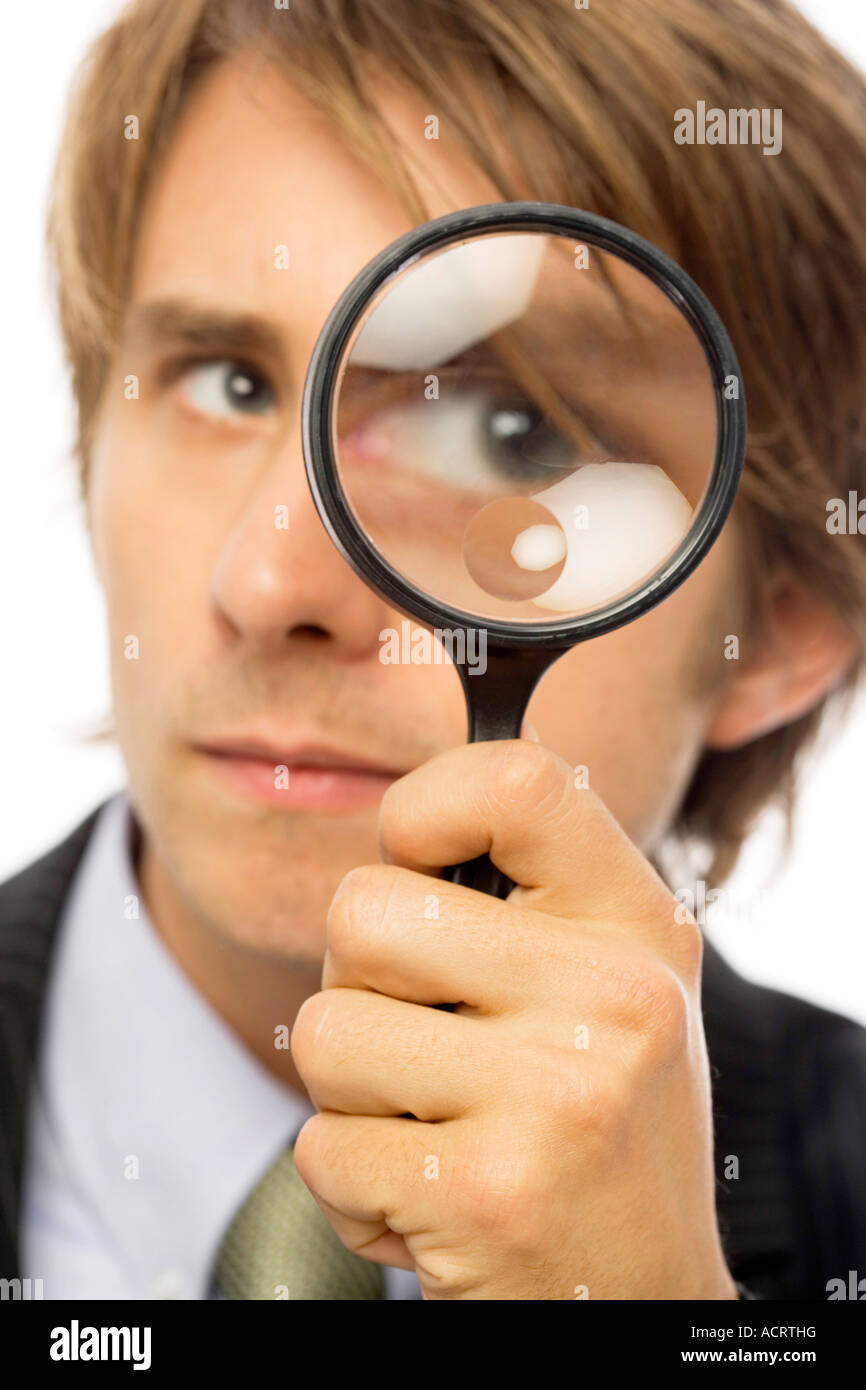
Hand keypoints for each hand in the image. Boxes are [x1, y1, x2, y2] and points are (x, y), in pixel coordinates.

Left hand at [290, 739, 737, 1299]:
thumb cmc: (599, 1133)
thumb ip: (527, 902)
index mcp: (639, 928)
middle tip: (425, 1047)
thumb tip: (394, 813)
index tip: (417, 871)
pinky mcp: (488, 1193)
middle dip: (359, 987)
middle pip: (362, 911)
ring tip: (435, 1133)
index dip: (423, 808)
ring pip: (324, 1030)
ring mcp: (557, 1094)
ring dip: (350, 1099)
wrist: (642, 1307)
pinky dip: (351, 1189)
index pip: (516, 780)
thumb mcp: (608, 993)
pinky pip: (321, 1149)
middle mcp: (614, 997)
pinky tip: (431, 1205)